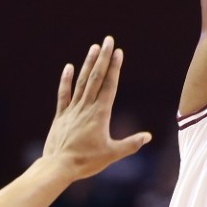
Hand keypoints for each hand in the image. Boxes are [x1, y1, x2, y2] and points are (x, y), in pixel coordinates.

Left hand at [41, 37, 149, 179]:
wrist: (58, 166)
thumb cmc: (86, 162)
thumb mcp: (112, 154)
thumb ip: (131, 144)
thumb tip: (148, 136)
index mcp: (100, 114)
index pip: (109, 85)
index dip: (114, 67)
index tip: (118, 52)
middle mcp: (86, 107)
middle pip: (96, 78)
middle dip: (103, 58)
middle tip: (107, 40)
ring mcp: (72, 110)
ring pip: (81, 82)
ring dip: (88, 64)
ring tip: (93, 48)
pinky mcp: (60, 116)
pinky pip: (63, 95)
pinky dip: (66, 80)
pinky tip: (69, 67)